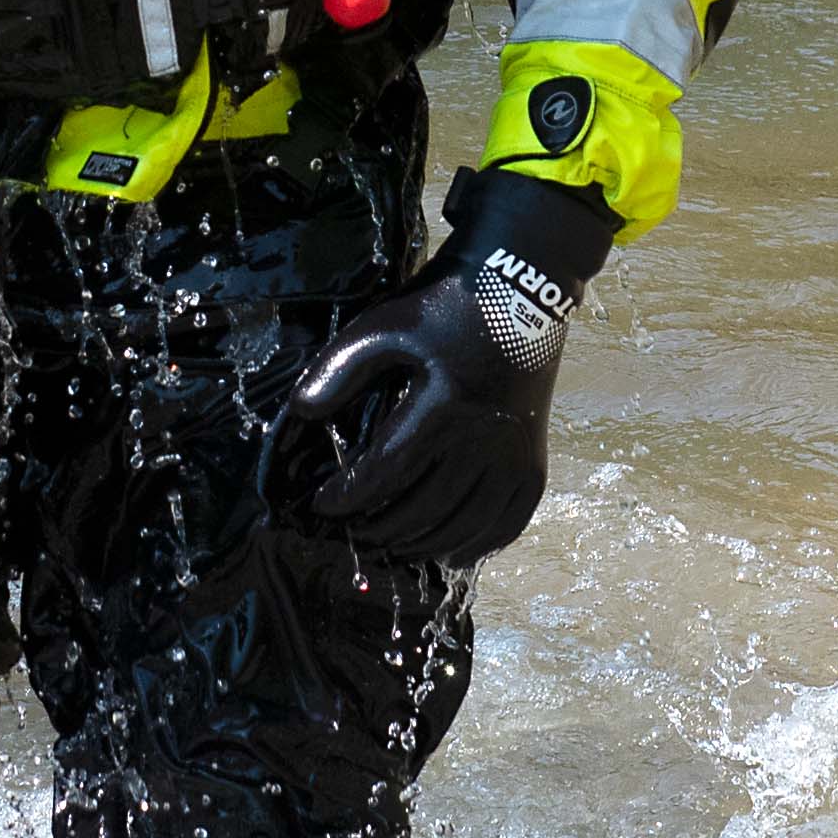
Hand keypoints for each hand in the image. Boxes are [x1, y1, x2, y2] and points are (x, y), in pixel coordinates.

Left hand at [261, 166, 616, 565]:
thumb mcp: (385, 323)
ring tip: (392, 544)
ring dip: (423, 546)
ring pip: (463, 527)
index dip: (347, 497)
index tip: (321, 506)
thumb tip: (303, 411)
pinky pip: (507, 524)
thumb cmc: (446, 307)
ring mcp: (513, 456)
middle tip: (353, 529)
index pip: (384, 474)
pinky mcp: (534, 461)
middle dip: (380, 528)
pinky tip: (451, 549)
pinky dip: (477, 546)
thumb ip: (340, 368)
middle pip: (422, 511)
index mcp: (442, 408)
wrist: (521, 288)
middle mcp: (482, 441)